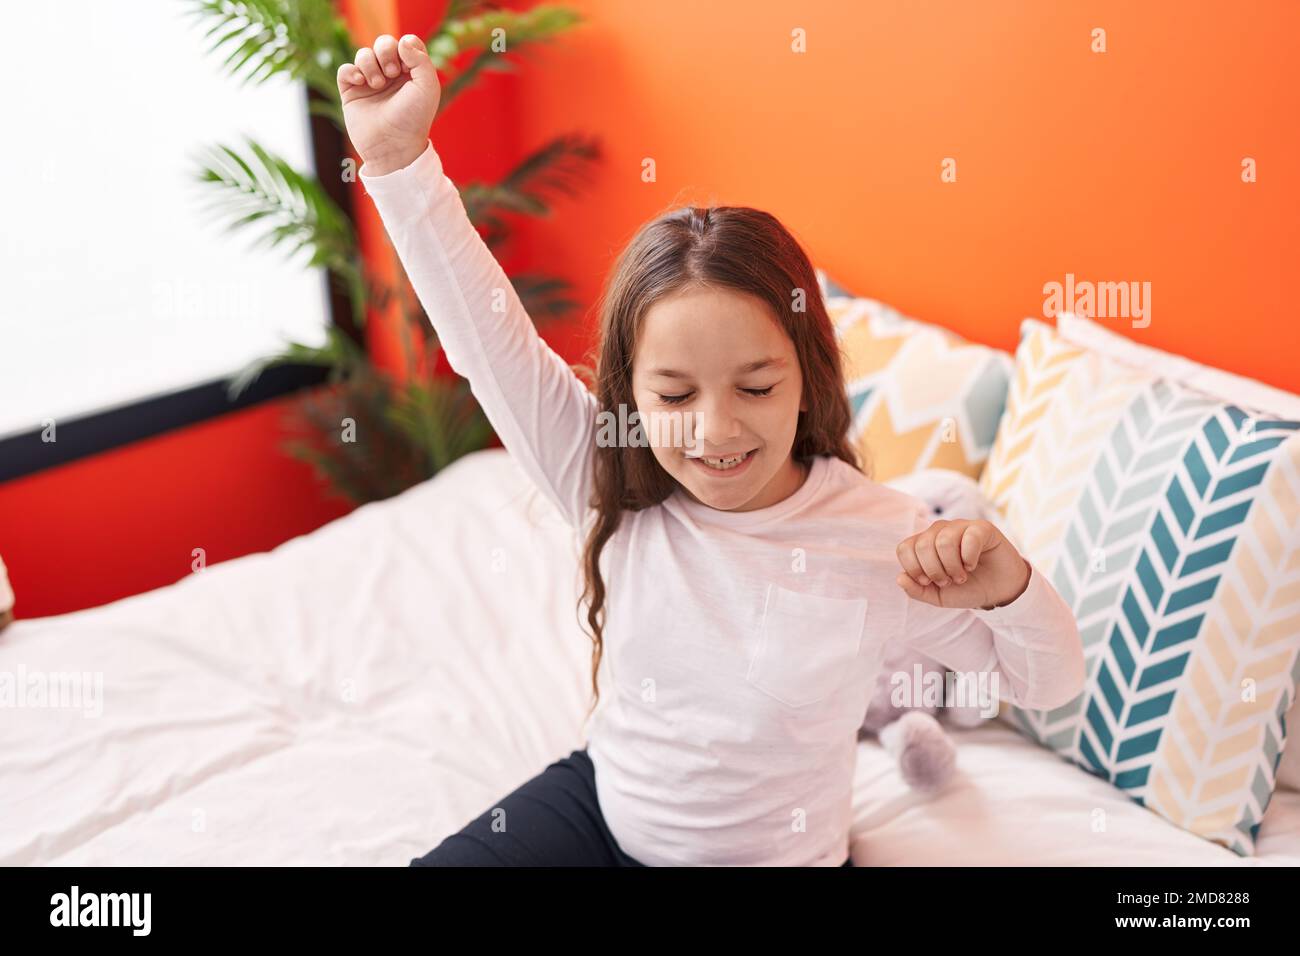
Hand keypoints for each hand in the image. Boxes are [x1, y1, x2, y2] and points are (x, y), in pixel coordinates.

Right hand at [337, 34, 440, 175]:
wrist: (391, 145)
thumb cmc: (413, 119)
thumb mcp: (427, 88)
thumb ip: (421, 60)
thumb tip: (403, 41)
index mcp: (411, 72)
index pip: (406, 43)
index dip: (406, 46)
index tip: (408, 64)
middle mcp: (391, 75)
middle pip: (383, 43)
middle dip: (386, 51)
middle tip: (392, 73)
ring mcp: (370, 82)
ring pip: (363, 54)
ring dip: (370, 64)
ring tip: (378, 84)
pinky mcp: (352, 92)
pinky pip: (345, 69)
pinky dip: (351, 71)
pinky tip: (360, 82)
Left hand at [895, 519, 1030, 609]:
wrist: (997, 591)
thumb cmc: (966, 588)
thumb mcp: (937, 596)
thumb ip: (916, 590)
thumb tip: (899, 578)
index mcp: (924, 544)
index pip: (905, 548)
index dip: (914, 568)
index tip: (928, 582)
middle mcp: (939, 531)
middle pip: (923, 545)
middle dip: (935, 570)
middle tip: (949, 580)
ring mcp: (960, 526)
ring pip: (943, 540)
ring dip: (952, 566)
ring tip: (961, 575)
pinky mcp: (981, 528)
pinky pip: (968, 537)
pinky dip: (969, 557)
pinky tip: (973, 564)